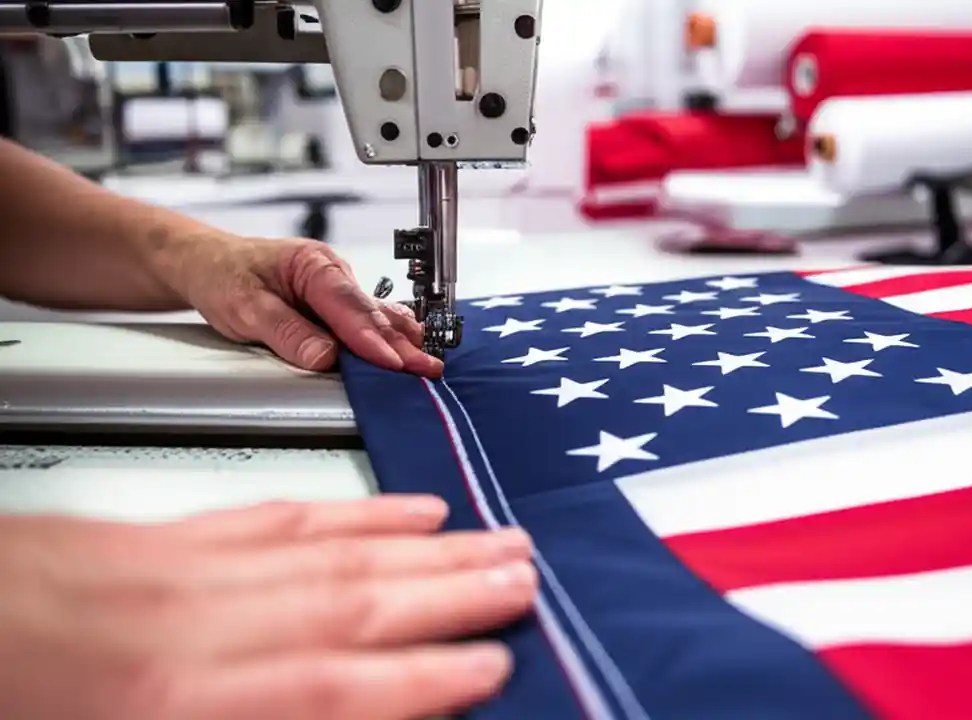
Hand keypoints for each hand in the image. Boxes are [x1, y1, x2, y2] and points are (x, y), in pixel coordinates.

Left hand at [0, 497, 537, 719]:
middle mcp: (184, 629)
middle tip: (525, 580)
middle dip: (449, 594)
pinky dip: (354, 512)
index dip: (421, 679)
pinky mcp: (164, 537)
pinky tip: (404, 513)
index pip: (325, 687)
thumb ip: (247, 718)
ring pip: (326, 552)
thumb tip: (338, 710)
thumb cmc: (18, 695)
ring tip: (493, 542)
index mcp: (167, 704)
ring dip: (422, 550)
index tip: (490, 666)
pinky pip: (277, 514)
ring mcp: (177, 573)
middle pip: (345, 605)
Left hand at [179, 235, 441, 376]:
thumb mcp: (243, 305)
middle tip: (426, 369)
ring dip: (402, 341)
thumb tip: (323, 356)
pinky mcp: (336, 305)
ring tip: (429, 365)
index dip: (371, 338)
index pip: (349, 307)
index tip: (391, 362)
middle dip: (401, 344)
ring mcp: (338, 289)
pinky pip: (369, 320)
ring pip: (377, 317)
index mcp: (314, 264)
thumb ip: (286, 331)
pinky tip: (409, 349)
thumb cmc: (223, 274)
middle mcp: (333, 273)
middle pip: (372, 314)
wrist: (206, 262)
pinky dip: (390, 337)